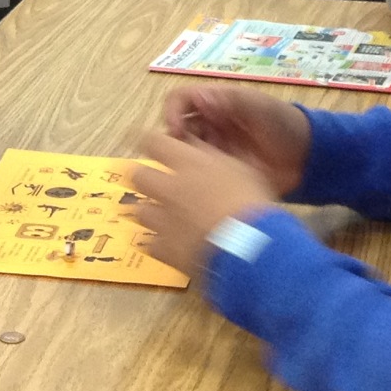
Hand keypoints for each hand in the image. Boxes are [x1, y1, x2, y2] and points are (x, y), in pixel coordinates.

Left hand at [131, 130, 277, 275]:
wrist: (246, 248)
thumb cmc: (251, 204)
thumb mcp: (245, 170)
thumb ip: (221, 158)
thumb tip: (211, 150)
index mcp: (189, 164)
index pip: (155, 142)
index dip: (153, 142)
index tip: (155, 145)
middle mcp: (169, 188)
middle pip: (139, 176)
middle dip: (145, 177)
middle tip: (158, 182)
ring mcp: (163, 220)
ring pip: (140, 211)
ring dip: (151, 212)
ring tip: (164, 216)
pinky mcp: (164, 249)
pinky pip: (151, 244)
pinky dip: (158, 243)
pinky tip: (170, 246)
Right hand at [159, 84, 310, 197]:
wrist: (307, 157)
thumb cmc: (283, 124)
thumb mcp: (259, 108)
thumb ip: (231, 102)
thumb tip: (199, 98)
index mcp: (215, 103)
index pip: (180, 100)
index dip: (172, 111)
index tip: (176, 130)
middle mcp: (208, 125)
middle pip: (175, 128)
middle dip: (173, 141)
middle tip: (182, 158)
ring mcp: (213, 150)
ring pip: (182, 153)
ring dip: (181, 161)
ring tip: (191, 175)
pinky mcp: (219, 173)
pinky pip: (197, 175)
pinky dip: (192, 179)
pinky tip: (200, 188)